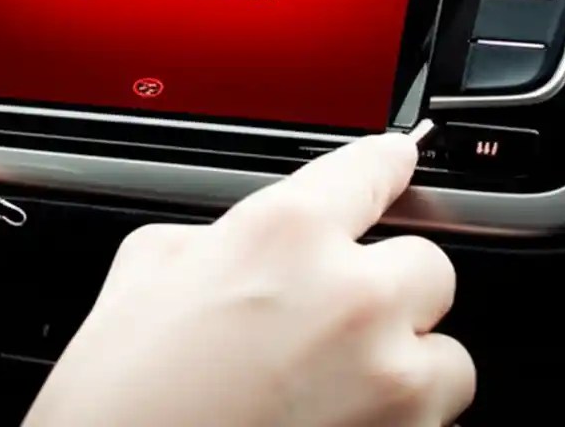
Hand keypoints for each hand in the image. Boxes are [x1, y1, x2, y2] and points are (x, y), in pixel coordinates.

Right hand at [26, 134, 473, 426]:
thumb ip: (219, 235)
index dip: (385, 164)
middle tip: (335, 317)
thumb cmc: (117, 397)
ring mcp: (389, 382)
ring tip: (336, 387)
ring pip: (447, 356)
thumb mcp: (144, 271)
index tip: (394, 163)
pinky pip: (435, 424)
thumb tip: (245, 237)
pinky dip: (397, 424)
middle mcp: (353, 296)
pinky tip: (333, 423)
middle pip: (429, 265)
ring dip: (406, 366)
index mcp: (285, 233)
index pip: (375, 166)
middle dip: (389, 289)